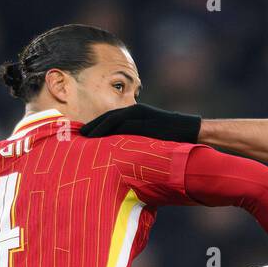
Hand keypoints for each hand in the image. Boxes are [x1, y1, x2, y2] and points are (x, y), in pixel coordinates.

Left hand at [79, 103, 200, 142]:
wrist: (190, 130)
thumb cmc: (172, 138)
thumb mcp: (151, 138)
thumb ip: (138, 141)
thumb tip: (126, 155)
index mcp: (135, 114)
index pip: (111, 119)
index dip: (96, 125)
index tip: (83, 135)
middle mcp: (135, 111)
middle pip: (107, 117)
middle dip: (92, 125)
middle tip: (78, 135)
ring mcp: (140, 114)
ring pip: (112, 119)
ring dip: (97, 128)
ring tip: (84, 137)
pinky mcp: (144, 120)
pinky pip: (123, 125)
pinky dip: (110, 130)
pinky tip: (101, 138)